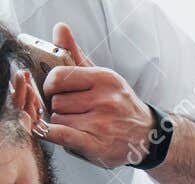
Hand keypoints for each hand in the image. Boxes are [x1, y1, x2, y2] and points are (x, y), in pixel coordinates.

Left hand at [34, 23, 157, 167]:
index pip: (58, 76)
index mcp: (105, 80)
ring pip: (58, 119)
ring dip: (62, 123)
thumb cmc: (120, 105)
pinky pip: (61, 135)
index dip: (50, 85)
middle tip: (72, 111)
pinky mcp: (97, 145)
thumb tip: (59, 28)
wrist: (147, 136)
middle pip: (57, 101)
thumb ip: (76, 54)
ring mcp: (102, 124)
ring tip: (78, 125)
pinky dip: (49, 133)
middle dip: (59, 107)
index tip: (54, 91)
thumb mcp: (102, 77)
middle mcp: (105, 101)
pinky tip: (47, 131)